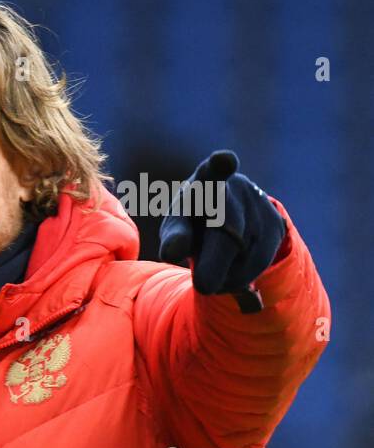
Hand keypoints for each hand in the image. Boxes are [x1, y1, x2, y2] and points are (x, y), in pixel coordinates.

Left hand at [158, 150, 284, 311]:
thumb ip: (174, 237)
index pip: (215, 168)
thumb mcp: (179, 227)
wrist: (229, 221)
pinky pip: (259, 260)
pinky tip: (229, 275)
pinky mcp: (276, 226)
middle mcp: (237, 187)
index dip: (221, 164)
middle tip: (204, 287)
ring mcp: (260, 206)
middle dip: (215, 261)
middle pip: (228, 228)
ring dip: (225, 274)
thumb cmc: (194, 222)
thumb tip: (172, 252)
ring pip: (243, 252)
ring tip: (209, 276)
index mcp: (206, 179)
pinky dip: (241, 276)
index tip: (224, 160)